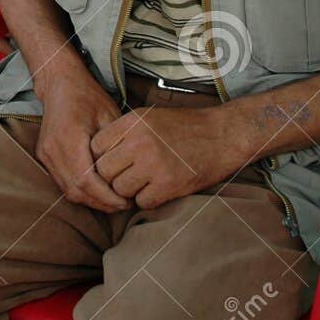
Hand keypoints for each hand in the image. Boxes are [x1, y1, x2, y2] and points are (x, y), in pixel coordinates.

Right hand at [33, 64, 129, 211]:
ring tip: (113, 202)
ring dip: (91, 200)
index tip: (126, 201)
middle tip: (123, 205)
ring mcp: (46, 154)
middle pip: (76, 190)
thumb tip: (131, 174)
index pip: (86, 180)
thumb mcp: (110, 115)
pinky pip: (62, 183)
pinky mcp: (44, 156)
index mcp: (69, 137)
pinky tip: (98, 192)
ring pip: (68, 190)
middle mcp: (53, 149)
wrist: (60, 84)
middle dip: (101, 203)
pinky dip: (81, 192)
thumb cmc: (88, 97)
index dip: (106, 196)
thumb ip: (117, 145)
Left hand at [91, 105, 244, 208]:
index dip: (101, 157)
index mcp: (133, 122)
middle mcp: (140, 142)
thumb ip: (123, 132)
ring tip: (143, 183)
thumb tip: (95, 152)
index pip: (96, 147)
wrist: (224, 135)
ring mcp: (154, 164)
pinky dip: (148, 200)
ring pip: (120, 189)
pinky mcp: (169, 184)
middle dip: (112, 177)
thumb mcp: (149, 117)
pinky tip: (158, 189)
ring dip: (129, 191)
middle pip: (103, 170)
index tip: (114, 161)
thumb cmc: (185, 127)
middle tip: (127, 176)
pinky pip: (142, 202)